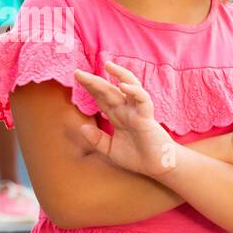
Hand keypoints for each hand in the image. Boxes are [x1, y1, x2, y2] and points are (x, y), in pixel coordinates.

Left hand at [73, 60, 176, 178]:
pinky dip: (134, 91)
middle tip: (77, 72)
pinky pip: (142, 100)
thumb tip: (82, 127)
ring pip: (129, 87)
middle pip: (109, 90)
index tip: (76, 77)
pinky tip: (123, 86)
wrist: (156, 167)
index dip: (90, 87)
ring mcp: (137, 111)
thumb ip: (97, 140)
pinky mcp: (147, 117)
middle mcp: (126, 110)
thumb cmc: (137, 157)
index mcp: (117, 116)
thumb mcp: (111, 150)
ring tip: (108, 65)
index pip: (101, 97)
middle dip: (94, 81)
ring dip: (120, 75)